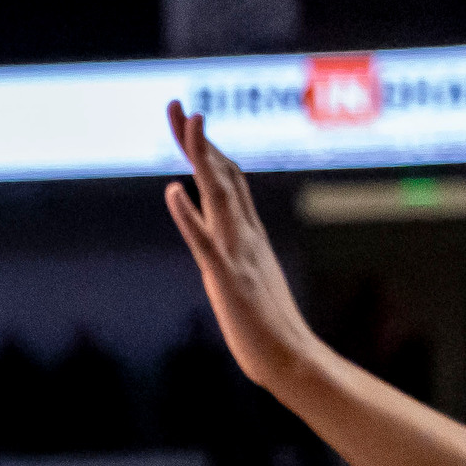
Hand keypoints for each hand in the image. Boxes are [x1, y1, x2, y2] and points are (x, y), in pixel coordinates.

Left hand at [164, 101, 322, 389]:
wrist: (292, 360)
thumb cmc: (266, 323)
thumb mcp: (243, 273)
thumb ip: (229, 245)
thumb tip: (207, 219)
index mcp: (248, 234)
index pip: (226, 179)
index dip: (206, 147)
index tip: (188, 118)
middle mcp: (245, 235)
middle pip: (221, 175)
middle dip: (197, 139)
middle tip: (176, 105)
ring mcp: (238, 254)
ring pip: (219, 196)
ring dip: (201, 158)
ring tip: (188, 124)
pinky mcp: (227, 279)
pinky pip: (206, 242)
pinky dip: (189, 215)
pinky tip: (173, 191)